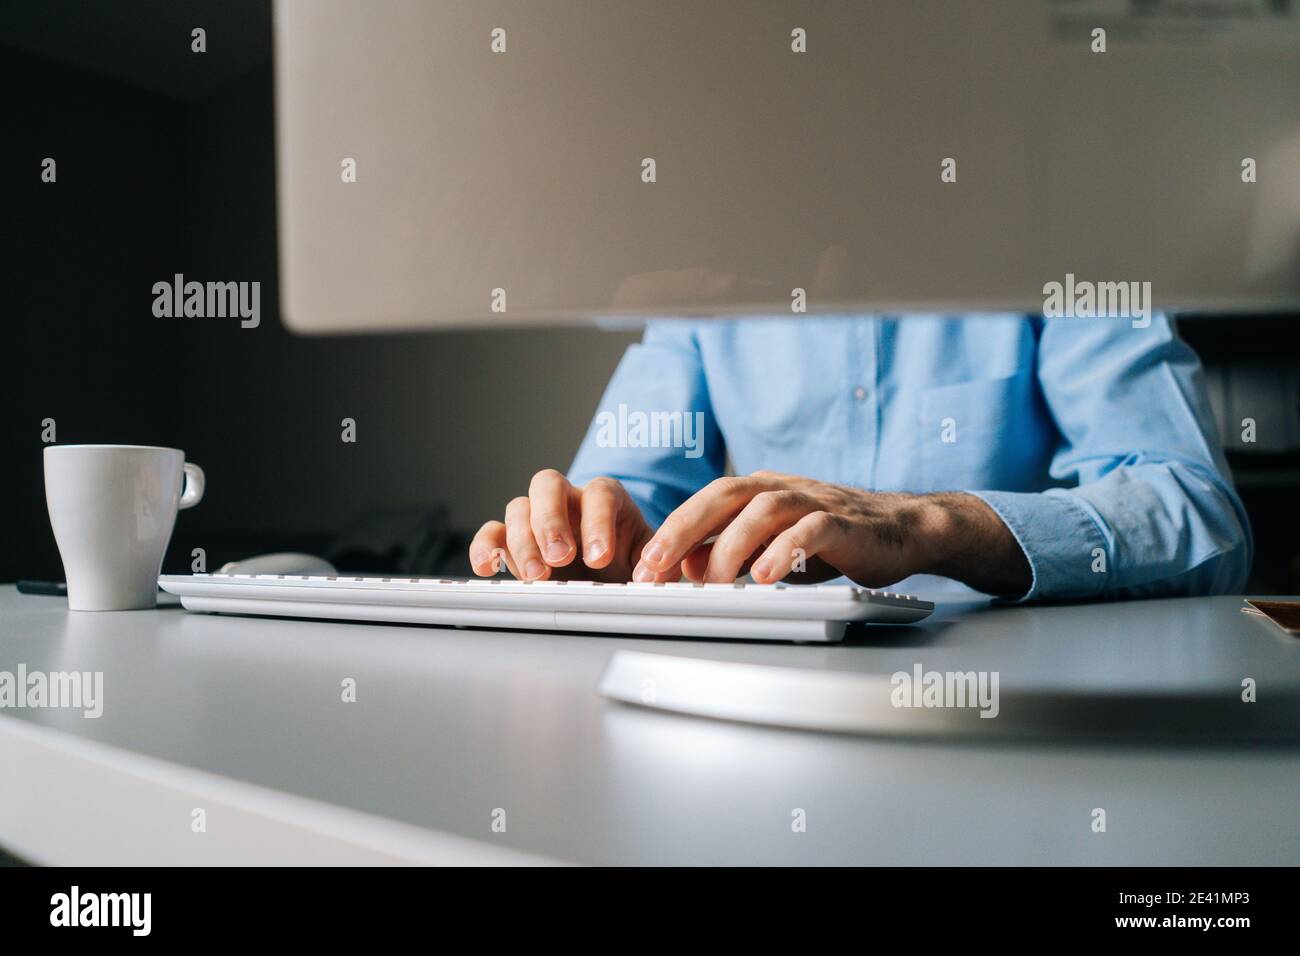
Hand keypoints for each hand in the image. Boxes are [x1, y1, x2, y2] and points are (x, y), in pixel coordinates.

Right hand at [469, 470, 679, 582]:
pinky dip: (485, 548)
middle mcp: (568, 500)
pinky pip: (492, 533)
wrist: (612, 578)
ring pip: (518, 508)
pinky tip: (488, 568)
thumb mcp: (653, 560)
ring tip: (536, 577)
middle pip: (548, 484)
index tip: (600, 557)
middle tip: (560, 558)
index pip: (599, 493)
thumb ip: (660, 562)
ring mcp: (538, 518)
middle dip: (551, 521)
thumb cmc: (631, 562)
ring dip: (523, 541)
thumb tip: (656, 572)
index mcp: (607, 498)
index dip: (597, 522)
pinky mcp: (514, 541)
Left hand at [633, 471, 1030, 596]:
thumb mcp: (773, 546)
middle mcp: (782, 487)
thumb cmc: (834, 538)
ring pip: (762, 508)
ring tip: (709, 581)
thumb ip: (730, 551)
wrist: (905, 529)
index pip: (704, 503)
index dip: (670, 532)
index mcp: (759, 489)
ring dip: (730, 545)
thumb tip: (682, 566)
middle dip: (682, 530)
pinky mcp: (846, 522)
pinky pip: (811, 529)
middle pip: (722, 495)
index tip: (641, 569)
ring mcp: (815, 500)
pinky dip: (784, 550)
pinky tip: (764, 577)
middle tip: (654, 567)